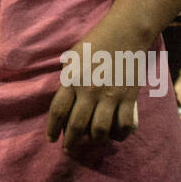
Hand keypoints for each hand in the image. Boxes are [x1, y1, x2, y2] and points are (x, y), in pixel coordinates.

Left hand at [47, 29, 143, 149]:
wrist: (126, 32)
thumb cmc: (96, 42)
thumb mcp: (73, 57)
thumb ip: (68, 79)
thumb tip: (65, 100)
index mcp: (73, 79)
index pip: (58, 111)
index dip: (53, 128)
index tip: (51, 139)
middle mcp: (90, 90)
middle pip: (77, 126)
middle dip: (71, 142)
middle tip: (68, 149)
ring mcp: (111, 96)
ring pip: (100, 130)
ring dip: (94, 141)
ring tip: (90, 141)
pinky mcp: (129, 98)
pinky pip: (124, 125)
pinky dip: (120, 134)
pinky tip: (115, 135)